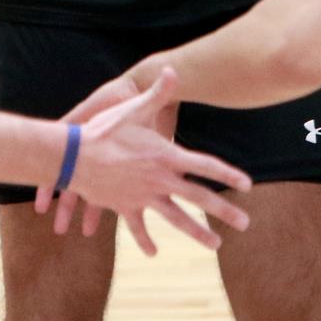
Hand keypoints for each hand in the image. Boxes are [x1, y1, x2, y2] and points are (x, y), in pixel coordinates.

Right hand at [44, 68, 249, 256]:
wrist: (73, 158)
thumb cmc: (104, 130)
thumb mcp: (133, 108)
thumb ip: (157, 92)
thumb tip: (173, 68)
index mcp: (166, 156)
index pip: (205, 165)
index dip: (228, 174)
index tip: (247, 184)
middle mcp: (160, 180)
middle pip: (199, 197)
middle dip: (224, 211)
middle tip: (246, 224)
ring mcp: (144, 197)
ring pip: (176, 219)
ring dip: (197, 232)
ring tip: (216, 245)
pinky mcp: (125, 207)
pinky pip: (138, 227)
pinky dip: (145, 240)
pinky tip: (154, 253)